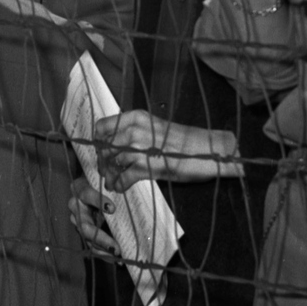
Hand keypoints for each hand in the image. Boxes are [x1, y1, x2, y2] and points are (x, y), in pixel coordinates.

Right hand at [67, 174, 120, 259]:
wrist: (95, 183)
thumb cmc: (104, 179)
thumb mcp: (106, 175)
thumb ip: (113, 179)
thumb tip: (127, 180)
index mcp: (79, 188)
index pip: (86, 194)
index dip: (98, 201)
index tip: (112, 208)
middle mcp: (75, 205)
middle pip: (83, 224)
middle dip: (100, 237)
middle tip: (115, 246)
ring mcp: (78, 219)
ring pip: (86, 237)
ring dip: (101, 248)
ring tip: (117, 255)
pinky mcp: (83, 229)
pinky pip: (90, 244)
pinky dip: (102, 252)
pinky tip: (115, 259)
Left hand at [96, 110, 242, 188]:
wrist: (208, 151)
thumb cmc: (185, 141)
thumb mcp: (156, 128)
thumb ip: (136, 132)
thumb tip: (118, 143)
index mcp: (136, 117)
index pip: (102, 127)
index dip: (98, 140)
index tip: (101, 149)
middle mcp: (135, 130)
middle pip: (104, 147)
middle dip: (103, 161)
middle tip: (106, 169)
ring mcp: (139, 149)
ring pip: (111, 163)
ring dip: (110, 174)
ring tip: (112, 180)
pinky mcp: (146, 167)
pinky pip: (123, 178)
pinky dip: (118, 184)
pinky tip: (119, 187)